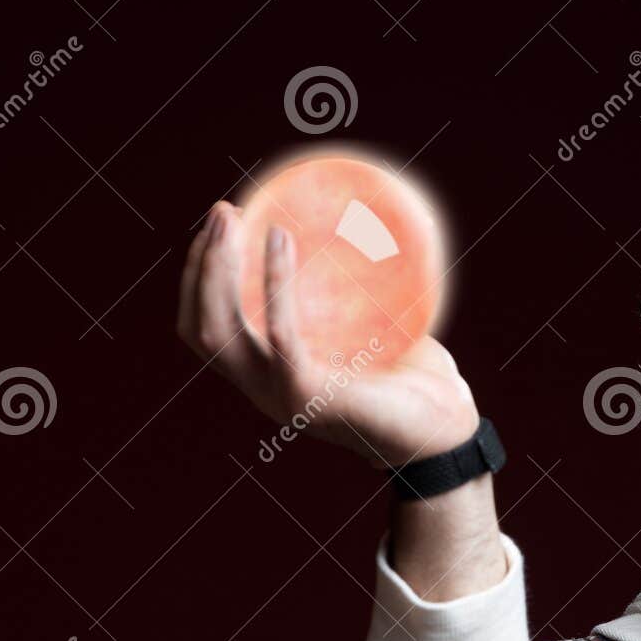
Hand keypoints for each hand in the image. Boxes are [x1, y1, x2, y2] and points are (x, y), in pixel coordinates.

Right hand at [176, 200, 480, 468]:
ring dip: (217, 270)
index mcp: (270, 376)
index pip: (207, 331)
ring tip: (235, 219)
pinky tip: (281, 240)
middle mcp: (265, 390)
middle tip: (223, 211)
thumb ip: (351, 293)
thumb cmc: (414, 376)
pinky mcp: (307, 397)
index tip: (218, 228)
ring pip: (222, 332)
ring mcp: (280, 397)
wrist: (443, 429)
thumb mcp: (372, 328)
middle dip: (200, 266)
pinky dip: (273, 283)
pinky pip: (280, 334)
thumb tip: (356, 223)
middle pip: (202, 329)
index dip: (198, 281)